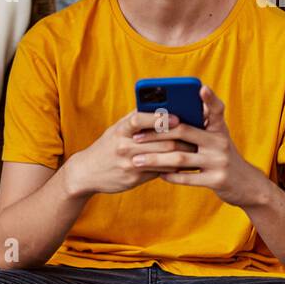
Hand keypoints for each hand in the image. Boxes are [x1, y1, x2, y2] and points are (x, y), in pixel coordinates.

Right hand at [64, 109, 195, 196]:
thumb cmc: (106, 146)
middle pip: (160, 141)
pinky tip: (183, 163)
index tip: (177, 117)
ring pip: (164, 157)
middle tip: (197, 135)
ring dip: (182, 153)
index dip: (160, 118)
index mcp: (120, 130)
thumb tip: (161, 105)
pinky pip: (160, 171)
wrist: (86, 172)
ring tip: (195, 148)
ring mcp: (129, 163)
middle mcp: (124, 146)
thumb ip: (135, 118)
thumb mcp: (116, 129)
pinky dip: (173, 166)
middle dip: (181, 138)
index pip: (140, 119)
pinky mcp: (134, 178)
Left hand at [128, 85, 272, 207]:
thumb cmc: (221, 157)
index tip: (200, 87)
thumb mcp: (216, 139)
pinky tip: (158, 174)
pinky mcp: (217, 180)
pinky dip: (171, 175)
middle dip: (156, 134)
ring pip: (181, 157)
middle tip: (136, 137)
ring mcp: (219, 162)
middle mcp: (221, 142)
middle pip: (183, 132)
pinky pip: (188, 178)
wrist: (246, 185)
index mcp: (219, 129)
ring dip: (156, 159)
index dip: (209, 98)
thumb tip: (170, 112)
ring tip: (137, 161)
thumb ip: (200, 126)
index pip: (216, 110)